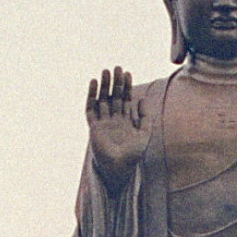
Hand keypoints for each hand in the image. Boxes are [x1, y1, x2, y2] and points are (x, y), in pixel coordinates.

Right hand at [86, 66, 152, 191]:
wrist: (120, 168)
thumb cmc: (133, 154)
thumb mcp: (144, 134)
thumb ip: (145, 117)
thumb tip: (142, 99)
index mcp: (125, 121)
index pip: (125, 99)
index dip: (126, 86)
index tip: (127, 73)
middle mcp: (113, 120)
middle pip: (113, 97)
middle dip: (115, 83)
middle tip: (117, 67)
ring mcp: (103, 123)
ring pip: (102, 100)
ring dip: (104, 86)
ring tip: (106, 72)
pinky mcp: (93, 127)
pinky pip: (91, 108)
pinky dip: (91, 96)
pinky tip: (94, 84)